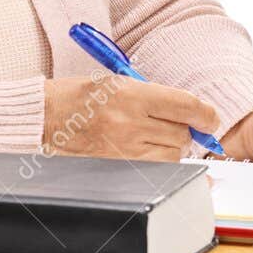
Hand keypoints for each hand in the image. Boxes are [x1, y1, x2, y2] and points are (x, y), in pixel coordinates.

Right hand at [42, 74, 219, 161]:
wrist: (43, 118)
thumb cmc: (77, 96)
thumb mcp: (116, 83)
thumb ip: (153, 96)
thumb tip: (188, 111)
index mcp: (130, 94)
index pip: (186, 106)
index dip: (206, 115)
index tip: (210, 119)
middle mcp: (130, 123)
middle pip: (182, 133)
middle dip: (185, 130)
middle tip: (173, 124)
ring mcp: (123, 149)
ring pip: (172, 154)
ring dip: (172, 147)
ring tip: (153, 137)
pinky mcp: (118, 167)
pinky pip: (155, 169)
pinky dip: (159, 162)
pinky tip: (148, 151)